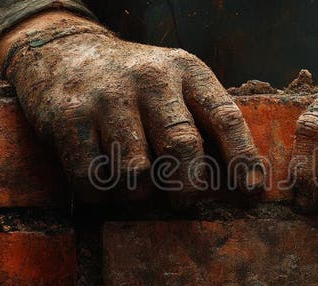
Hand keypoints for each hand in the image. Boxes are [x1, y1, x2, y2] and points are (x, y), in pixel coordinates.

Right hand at [0, 12, 263, 207]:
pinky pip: (92, 177)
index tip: (252, 191)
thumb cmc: (137, 85)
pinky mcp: (70, 118)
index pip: (224, 116)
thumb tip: (245, 183)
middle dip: (187, 186)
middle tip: (183, 199)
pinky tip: (105, 182)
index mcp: (187, 71)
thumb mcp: (177, 84)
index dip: (242, 157)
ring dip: (140, 192)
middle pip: (182, 146)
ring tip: (138, 187)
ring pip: (136, 171)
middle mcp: (150, 79)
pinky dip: (101, 193)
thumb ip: (206, 122)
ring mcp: (108, 97)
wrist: (66, 53)